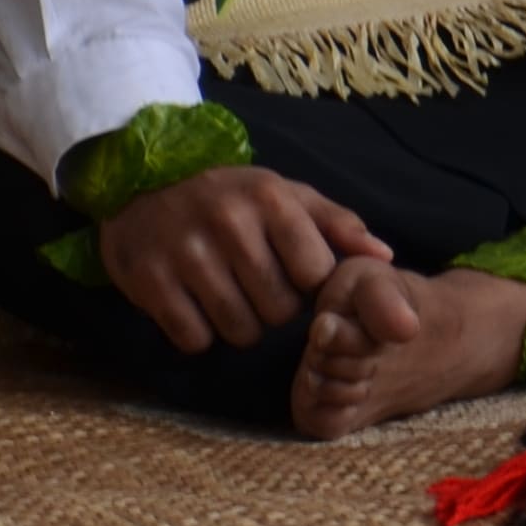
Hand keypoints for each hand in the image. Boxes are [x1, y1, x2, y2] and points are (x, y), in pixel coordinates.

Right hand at [95, 165, 390, 352]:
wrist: (141, 187)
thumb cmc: (231, 199)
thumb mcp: (287, 196)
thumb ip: (339, 225)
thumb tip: (384, 257)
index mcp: (270, 198)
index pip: (317, 274)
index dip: (310, 285)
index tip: (294, 276)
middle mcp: (227, 221)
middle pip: (280, 310)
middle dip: (275, 309)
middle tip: (255, 289)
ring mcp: (184, 251)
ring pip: (240, 331)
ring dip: (240, 326)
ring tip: (228, 298)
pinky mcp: (147, 279)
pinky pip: (194, 338)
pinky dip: (198, 334)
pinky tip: (194, 306)